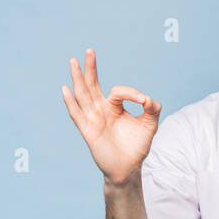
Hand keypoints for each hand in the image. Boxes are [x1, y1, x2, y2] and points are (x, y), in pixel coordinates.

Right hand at [61, 48, 161, 184]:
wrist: (128, 168)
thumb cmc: (136, 147)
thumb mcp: (149, 126)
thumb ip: (153, 110)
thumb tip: (149, 99)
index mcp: (114, 107)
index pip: (119, 91)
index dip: (132, 93)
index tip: (144, 101)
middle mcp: (101, 110)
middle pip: (93, 85)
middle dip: (91, 68)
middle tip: (89, 50)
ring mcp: (93, 119)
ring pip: (83, 95)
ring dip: (78, 78)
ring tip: (73, 61)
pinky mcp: (88, 131)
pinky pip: (77, 114)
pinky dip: (71, 102)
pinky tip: (65, 89)